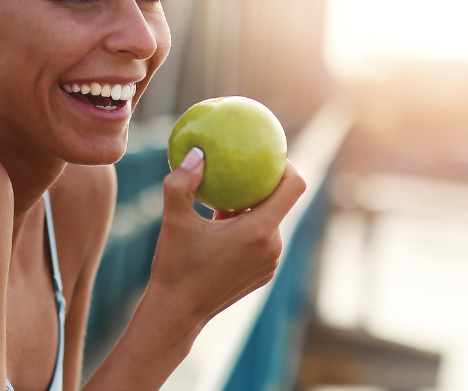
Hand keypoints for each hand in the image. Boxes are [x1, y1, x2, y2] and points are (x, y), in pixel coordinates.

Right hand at [146, 148, 306, 325]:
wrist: (177, 313)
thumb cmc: (175, 266)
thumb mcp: (174, 219)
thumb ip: (182, 181)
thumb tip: (198, 153)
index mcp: (258, 230)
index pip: (293, 186)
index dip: (286, 165)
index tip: (266, 155)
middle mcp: (272, 247)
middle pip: (279, 204)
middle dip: (260, 187)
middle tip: (235, 172)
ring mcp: (270, 263)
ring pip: (269, 223)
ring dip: (250, 210)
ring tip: (222, 202)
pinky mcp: (263, 275)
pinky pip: (262, 242)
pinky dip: (247, 230)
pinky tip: (220, 228)